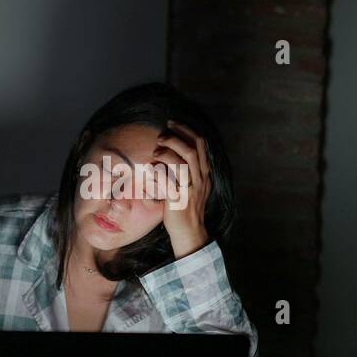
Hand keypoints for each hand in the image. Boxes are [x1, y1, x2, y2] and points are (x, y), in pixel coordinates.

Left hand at [153, 119, 211, 258]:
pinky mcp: (179, 198)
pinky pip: (170, 178)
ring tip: (157, 150)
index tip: (172, 124)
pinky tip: (152, 167)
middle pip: (193, 148)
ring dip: (169, 149)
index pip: (201, 144)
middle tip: (162, 134)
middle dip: (176, 136)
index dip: (186, 130)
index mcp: (204, 173)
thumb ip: (186, 169)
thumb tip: (169, 151)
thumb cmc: (185, 208)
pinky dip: (160, 168)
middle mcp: (201, 178)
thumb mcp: (192, 185)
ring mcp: (191, 188)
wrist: (189, 232)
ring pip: (185, 160)